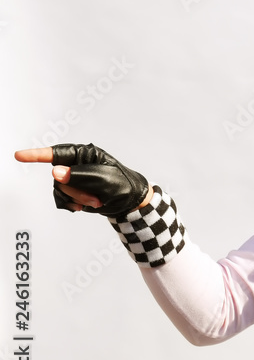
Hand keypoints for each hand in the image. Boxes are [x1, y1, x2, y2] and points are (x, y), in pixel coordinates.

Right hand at [14, 144, 151, 216]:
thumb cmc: (122, 184)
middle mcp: (76, 164)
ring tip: (96, 200)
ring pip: (59, 190)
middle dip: (76, 191)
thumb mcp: (105, 179)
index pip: (57, 153)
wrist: (129, 201)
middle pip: (59, 178)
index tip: (19, 156)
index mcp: (85, 154)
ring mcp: (73, 178)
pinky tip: (85, 206)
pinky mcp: (72, 191)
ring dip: (77, 199)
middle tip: (96, 197)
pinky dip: (72, 205)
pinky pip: (60, 200)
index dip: (36, 155)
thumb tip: (56, 172)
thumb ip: (80, 175)